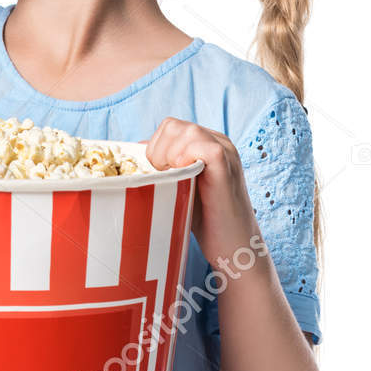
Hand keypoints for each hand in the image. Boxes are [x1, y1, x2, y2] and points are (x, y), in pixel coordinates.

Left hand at [144, 117, 256, 262]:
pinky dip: (186, 160)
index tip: (158, 174)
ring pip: (186, 132)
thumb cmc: (203, 218)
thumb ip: (163, 164)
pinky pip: (203, 146)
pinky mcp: (227, 165)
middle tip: (165, 179)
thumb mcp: (178, 184)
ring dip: (169, 157)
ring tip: (175, 180)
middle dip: (158, 152)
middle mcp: (218, 141)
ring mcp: (226, 151)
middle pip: (173, 125)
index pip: (169, 127)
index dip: (155, 148)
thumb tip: (138, 146)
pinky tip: (186, 179)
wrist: (232, 244)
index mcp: (206, 142)